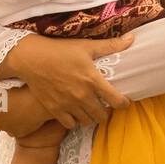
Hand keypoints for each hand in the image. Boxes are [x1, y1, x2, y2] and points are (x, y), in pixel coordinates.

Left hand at [0, 84, 51, 136]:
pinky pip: (15, 128)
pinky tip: (25, 112)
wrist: (36, 98)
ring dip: (7, 116)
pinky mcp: (18, 133)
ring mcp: (5, 130)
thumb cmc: (14, 87)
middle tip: (7, 100)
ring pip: (2, 124)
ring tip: (19, 104)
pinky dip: (18, 122)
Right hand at [7, 33, 133, 127]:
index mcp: (92, 80)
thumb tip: (132, 39)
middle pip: (102, 115)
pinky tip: (76, 112)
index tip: (124, 101)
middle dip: (107, 112)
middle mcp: (82, 95)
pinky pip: (70, 124)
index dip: (123, 103)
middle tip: (105, 105)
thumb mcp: (87, 46)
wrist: (32, 58)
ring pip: (87, 121)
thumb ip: (111, 46)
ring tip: (91, 109)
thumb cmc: (61, 50)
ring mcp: (67, 104)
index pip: (116, 100)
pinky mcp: (54, 110)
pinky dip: (75, 121)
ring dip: (92, 117)